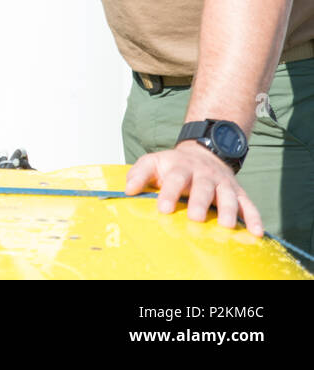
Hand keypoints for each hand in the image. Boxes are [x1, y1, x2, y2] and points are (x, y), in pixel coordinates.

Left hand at [125, 141, 262, 235]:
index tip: (162, 209)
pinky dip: (254, 218)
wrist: (203, 152)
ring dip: (228, 211)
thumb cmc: (173, 165)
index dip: (168, 193)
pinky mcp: (238, 192)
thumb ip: (139, 174)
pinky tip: (256, 232)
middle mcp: (204, 174)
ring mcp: (222, 183)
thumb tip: (128, 190)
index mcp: (180, 167)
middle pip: (203, 187)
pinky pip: (248, 204)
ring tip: (226, 226)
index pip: (174, 179)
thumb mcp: (153, 162)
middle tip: (195, 218)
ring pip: (227, 196)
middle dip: (200, 202)